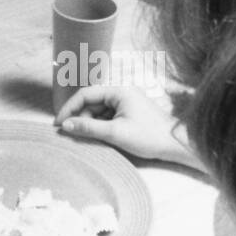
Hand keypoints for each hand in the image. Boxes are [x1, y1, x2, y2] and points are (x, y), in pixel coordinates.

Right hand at [54, 84, 194, 164]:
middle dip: (80, 118)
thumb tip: (65, 125)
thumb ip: (88, 128)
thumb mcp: (115, 133)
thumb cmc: (149, 136)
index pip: (85, 94)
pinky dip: (100, 126)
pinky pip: (108, 117)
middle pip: (91, 102)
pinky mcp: (130, 113)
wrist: (177, 145)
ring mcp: (126, 103)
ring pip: (99, 111)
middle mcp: (121, 92)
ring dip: (90, 124)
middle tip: (69, 134)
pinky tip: (98, 138)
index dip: (69, 108)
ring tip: (84, 139)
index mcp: (118, 90)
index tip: (58, 124)